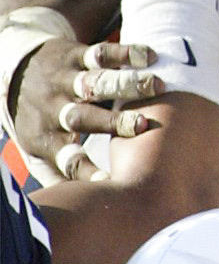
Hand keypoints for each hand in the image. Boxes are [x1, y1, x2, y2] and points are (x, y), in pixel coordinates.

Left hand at [12, 38, 160, 175]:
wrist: (12, 69)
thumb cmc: (37, 120)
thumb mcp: (37, 152)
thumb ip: (61, 178)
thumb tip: (90, 210)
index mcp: (47, 139)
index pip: (67, 160)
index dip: (87, 172)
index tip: (112, 182)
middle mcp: (54, 110)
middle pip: (82, 117)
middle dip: (113, 121)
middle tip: (144, 125)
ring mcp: (64, 81)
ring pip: (95, 82)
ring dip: (127, 83)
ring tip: (158, 85)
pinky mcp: (74, 56)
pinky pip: (99, 53)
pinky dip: (125, 53)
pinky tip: (150, 56)